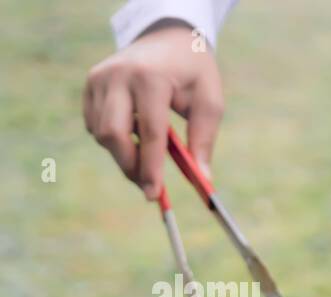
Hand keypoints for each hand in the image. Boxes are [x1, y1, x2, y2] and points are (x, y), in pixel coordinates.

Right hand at [83, 21, 223, 199]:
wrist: (167, 38)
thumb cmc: (193, 72)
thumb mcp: (209, 101)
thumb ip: (204, 140)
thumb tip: (204, 180)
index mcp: (151, 78)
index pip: (150, 132)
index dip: (151, 167)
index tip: (154, 195)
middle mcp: (118, 76)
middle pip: (113, 135)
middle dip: (130, 167)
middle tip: (150, 188)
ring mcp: (99, 78)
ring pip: (102, 134)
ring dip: (125, 155)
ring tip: (149, 155)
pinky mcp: (90, 84)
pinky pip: (94, 125)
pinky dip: (113, 139)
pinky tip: (134, 133)